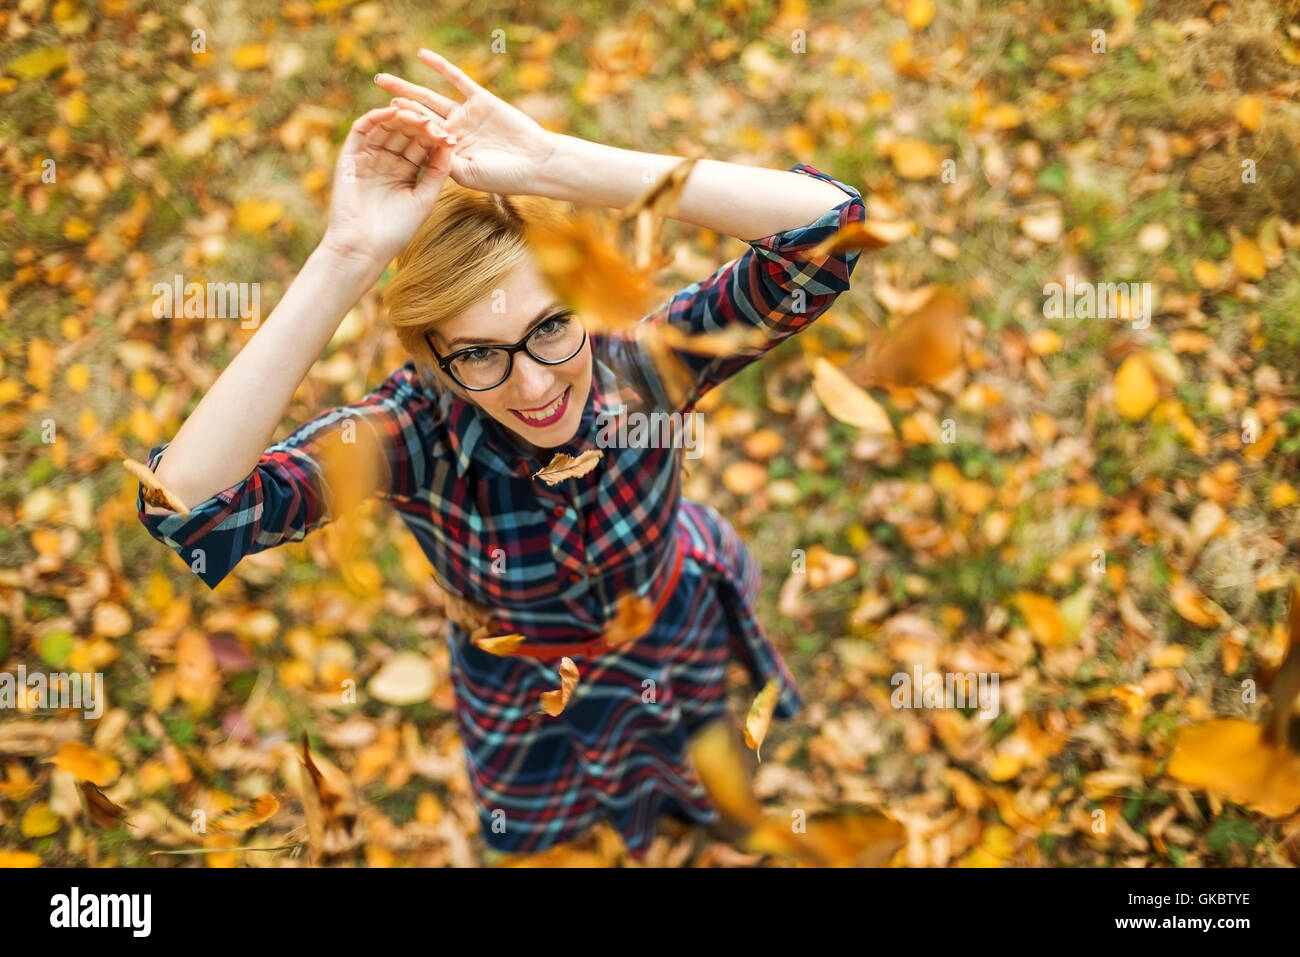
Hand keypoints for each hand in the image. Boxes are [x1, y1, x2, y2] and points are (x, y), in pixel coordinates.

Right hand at [321, 104, 457, 267]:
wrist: (364, 247)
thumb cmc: (396, 231)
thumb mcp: (424, 199)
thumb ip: (437, 173)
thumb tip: (452, 146)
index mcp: (405, 172)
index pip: (420, 147)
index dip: (434, 139)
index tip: (451, 136)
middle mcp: (386, 161)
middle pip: (404, 134)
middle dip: (419, 126)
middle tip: (433, 121)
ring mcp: (367, 157)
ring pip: (385, 128)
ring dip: (400, 118)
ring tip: (416, 115)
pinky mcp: (349, 157)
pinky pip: (362, 130)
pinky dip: (376, 118)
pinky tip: (392, 112)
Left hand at [374, 49, 557, 195]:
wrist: (537, 163)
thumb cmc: (505, 176)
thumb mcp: (469, 174)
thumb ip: (445, 161)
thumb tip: (423, 148)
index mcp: (447, 155)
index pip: (416, 142)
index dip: (398, 134)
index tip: (376, 129)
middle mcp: (452, 133)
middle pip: (416, 118)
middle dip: (394, 109)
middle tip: (370, 99)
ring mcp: (465, 116)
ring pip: (430, 99)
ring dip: (407, 89)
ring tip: (383, 80)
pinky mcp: (480, 100)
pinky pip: (457, 80)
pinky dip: (440, 67)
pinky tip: (423, 56)